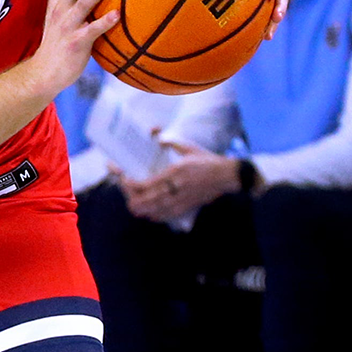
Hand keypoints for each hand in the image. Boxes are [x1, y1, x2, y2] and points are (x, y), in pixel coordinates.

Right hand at [24, 0, 119, 98]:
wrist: (46, 72)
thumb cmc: (61, 42)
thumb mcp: (64, 17)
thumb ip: (78, 0)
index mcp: (58, 1)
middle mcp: (60, 10)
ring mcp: (67, 26)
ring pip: (82, 4)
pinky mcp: (76, 43)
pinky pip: (92, 31)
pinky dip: (104, 22)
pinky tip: (117, 15)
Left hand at [120, 142, 238, 222]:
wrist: (227, 176)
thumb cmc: (208, 161)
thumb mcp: (188, 148)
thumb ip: (170, 142)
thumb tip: (155, 135)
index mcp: (174, 173)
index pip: (144, 184)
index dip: (130, 185)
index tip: (124, 179)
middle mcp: (175, 189)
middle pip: (145, 202)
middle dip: (131, 198)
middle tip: (127, 193)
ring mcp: (181, 201)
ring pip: (153, 211)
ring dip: (141, 208)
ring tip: (134, 203)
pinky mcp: (186, 207)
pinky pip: (165, 216)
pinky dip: (154, 215)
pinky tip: (149, 212)